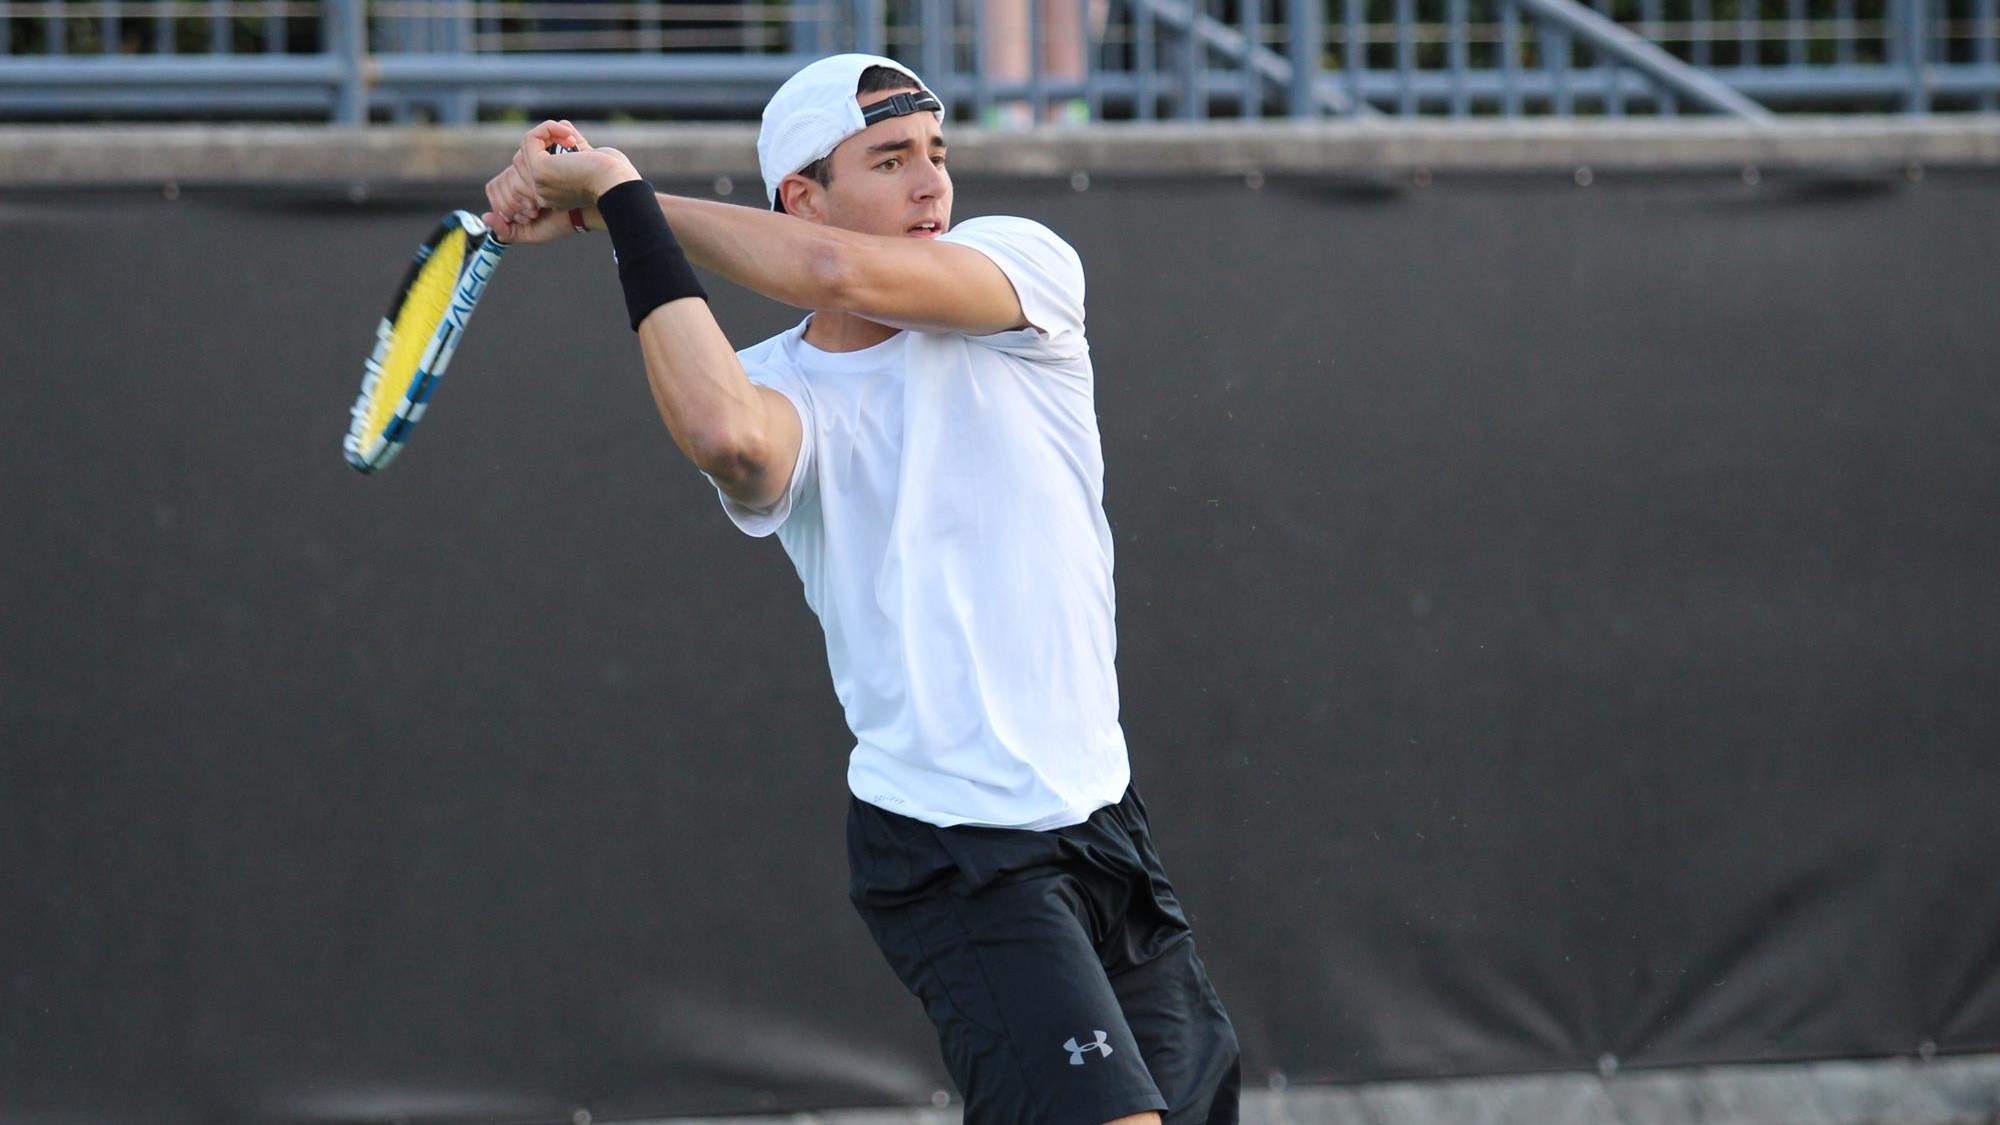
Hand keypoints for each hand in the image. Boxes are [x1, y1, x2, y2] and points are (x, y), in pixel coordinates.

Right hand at [481, 120, 640, 243]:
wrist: (618, 187)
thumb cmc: (613, 177)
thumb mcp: (587, 161)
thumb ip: (570, 146)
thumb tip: (560, 125)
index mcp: (553, 196)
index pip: (532, 166)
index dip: (547, 147)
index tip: (572, 142)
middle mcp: (541, 194)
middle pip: (525, 156)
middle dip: (546, 140)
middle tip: (573, 140)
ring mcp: (538, 183)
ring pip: (526, 146)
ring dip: (548, 133)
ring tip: (572, 138)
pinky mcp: (539, 169)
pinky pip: (530, 138)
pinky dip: (548, 128)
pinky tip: (568, 133)